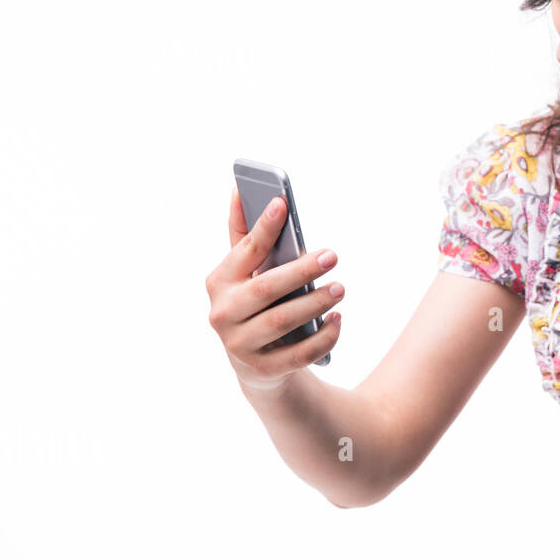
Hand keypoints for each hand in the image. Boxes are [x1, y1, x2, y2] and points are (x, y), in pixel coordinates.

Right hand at [206, 186, 342, 394]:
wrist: (255, 365)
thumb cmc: (254, 303)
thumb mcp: (245, 273)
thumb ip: (245, 235)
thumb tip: (239, 190)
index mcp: (218, 282)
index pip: (244, 251)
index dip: (263, 227)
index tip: (283, 203)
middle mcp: (222, 314)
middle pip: (266, 288)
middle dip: (301, 270)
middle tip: (333, 256)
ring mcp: (240, 345)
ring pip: (282, 321)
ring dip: (315, 303)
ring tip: (340, 288)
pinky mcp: (263, 369)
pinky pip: (299, 354)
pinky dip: (323, 337)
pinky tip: (338, 319)